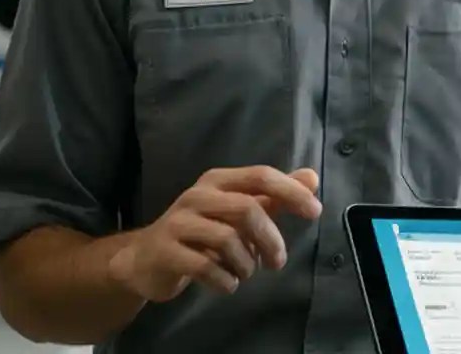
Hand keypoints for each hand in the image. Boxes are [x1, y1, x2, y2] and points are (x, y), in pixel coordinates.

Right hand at [108, 166, 321, 302]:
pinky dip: (226, 280)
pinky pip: (207, 267)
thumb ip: (273, 196)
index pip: (261, 176)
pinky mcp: (166, 251)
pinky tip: (227, 284)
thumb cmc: (200, 232)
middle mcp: (197, 196)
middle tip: (277, 262)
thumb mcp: (236, 210)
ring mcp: (178, 222)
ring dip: (246, 264)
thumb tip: (311, 178)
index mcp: (217, 181)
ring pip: (228, 240)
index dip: (291, 192)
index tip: (315, 212)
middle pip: (247, 209)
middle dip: (271, 239)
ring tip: (244, 272)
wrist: (145, 259)